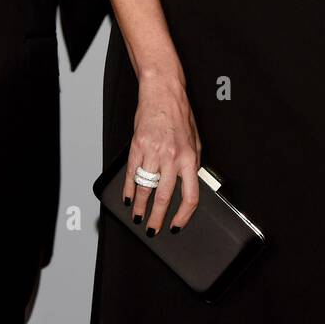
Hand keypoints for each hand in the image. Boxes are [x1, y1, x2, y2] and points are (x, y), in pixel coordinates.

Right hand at [126, 75, 201, 235]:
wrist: (163, 93)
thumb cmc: (179, 115)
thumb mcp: (196, 140)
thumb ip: (193, 163)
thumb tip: (190, 184)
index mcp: (189, 158)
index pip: (190, 195)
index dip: (184, 215)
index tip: (177, 225)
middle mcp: (171, 157)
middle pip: (164, 197)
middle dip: (157, 218)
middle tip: (153, 230)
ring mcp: (152, 152)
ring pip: (145, 188)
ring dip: (141, 207)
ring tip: (138, 217)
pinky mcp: (137, 146)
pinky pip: (132, 174)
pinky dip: (129, 189)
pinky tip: (128, 199)